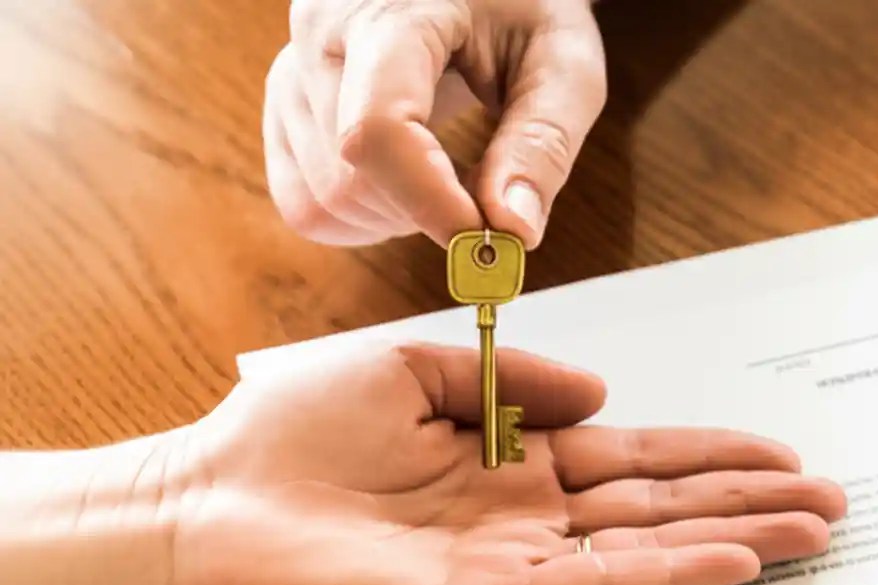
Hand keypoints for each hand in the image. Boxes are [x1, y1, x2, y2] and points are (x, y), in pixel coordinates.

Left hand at [177, 342, 845, 584]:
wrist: (214, 510)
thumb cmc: (292, 437)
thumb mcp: (409, 368)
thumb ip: (512, 375)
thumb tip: (601, 389)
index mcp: (509, 452)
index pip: (633, 456)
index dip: (707, 454)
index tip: (774, 451)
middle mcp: (530, 509)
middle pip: (663, 503)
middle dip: (749, 498)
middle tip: (830, 499)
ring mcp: (521, 560)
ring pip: (653, 545)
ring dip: (737, 536)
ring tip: (813, 530)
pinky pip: (605, 584)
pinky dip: (674, 573)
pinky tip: (736, 559)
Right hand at [263, 0, 606, 248]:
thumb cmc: (525, 12)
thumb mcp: (563, 64)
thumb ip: (543, 144)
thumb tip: (515, 231)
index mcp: (392, 11)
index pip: (381, 128)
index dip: (431, 202)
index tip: (488, 238)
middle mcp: (321, 34)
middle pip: (351, 176)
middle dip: (426, 211)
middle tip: (482, 193)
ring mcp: (292, 71)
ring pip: (324, 201)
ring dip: (395, 219)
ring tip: (446, 174)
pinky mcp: (283, 107)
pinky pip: (303, 205)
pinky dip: (359, 221)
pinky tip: (404, 187)